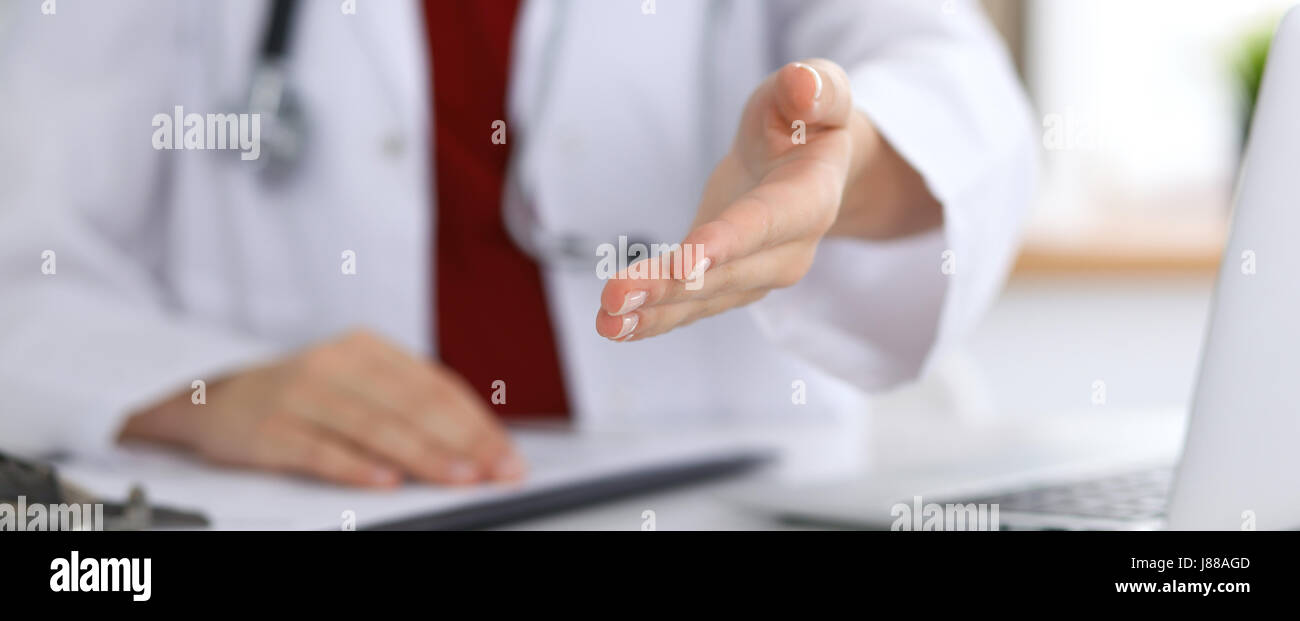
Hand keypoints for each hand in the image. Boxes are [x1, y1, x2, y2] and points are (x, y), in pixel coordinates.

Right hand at [119, 329, 523, 487]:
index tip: (508, 455)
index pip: (436, 387)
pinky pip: (319, 450)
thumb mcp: (356, 383)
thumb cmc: (303, 396)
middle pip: (412, 406)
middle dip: (463, 443)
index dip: (477, 423)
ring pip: (373, 427)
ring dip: (422, 456)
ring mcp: (301, 394)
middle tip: (496, 471)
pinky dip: (356, 467)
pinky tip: (385, 482)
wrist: (214, 398)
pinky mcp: (270, 428)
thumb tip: (476, 443)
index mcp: (367, 348)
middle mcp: (336, 363)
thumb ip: (408, 404)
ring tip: (457, 478)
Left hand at [596, 59, 939, 341]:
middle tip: (617, 297)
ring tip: (607, 322)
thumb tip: (803, 85)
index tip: (688, 259)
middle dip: (673, 286)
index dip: (729, 241)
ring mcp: (759, 275)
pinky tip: (614, 326)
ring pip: (705, 299)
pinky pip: (691, 308)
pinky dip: (652, 320)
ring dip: (655, 312)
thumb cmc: (807, 119)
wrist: (811, 162)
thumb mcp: (818, 89)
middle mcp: (791, 249)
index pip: (768, 222)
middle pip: (728, 273)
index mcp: (812, 197)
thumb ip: (816, 87)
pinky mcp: (727, 285)